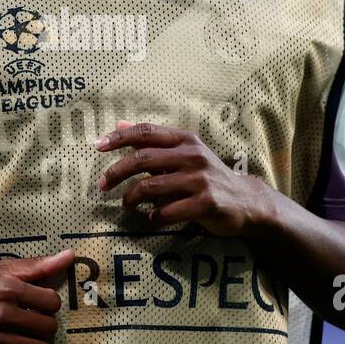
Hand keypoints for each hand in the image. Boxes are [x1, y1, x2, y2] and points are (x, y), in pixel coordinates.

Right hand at [0, 249, 73, 343]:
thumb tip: (70, 256)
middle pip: (48, 327)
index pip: (53, 302)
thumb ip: (36, 265)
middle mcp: (1, 314)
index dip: (48, 303)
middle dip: (44, 324)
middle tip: (31, 321)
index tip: (37, 303)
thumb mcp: (0, 269)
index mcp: (8, 288)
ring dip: (37, 343)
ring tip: (24, 336)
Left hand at [95, 120, 272, 236]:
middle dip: (117, 172)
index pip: (147, 132)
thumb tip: (120, 124)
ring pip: (151, 187)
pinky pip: (167, 211)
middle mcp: (193, 156)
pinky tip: (152, 218)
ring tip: (127, 205)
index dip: (119, 137)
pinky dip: (154, 217)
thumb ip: (153, 142)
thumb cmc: (208, 176)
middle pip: (143, 159)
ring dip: (132, 198)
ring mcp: (200, 180)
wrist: (246, 201)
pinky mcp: (206, 203)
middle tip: (103, 185)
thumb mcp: (184, 153)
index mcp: (185, 140)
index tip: (98, 146)